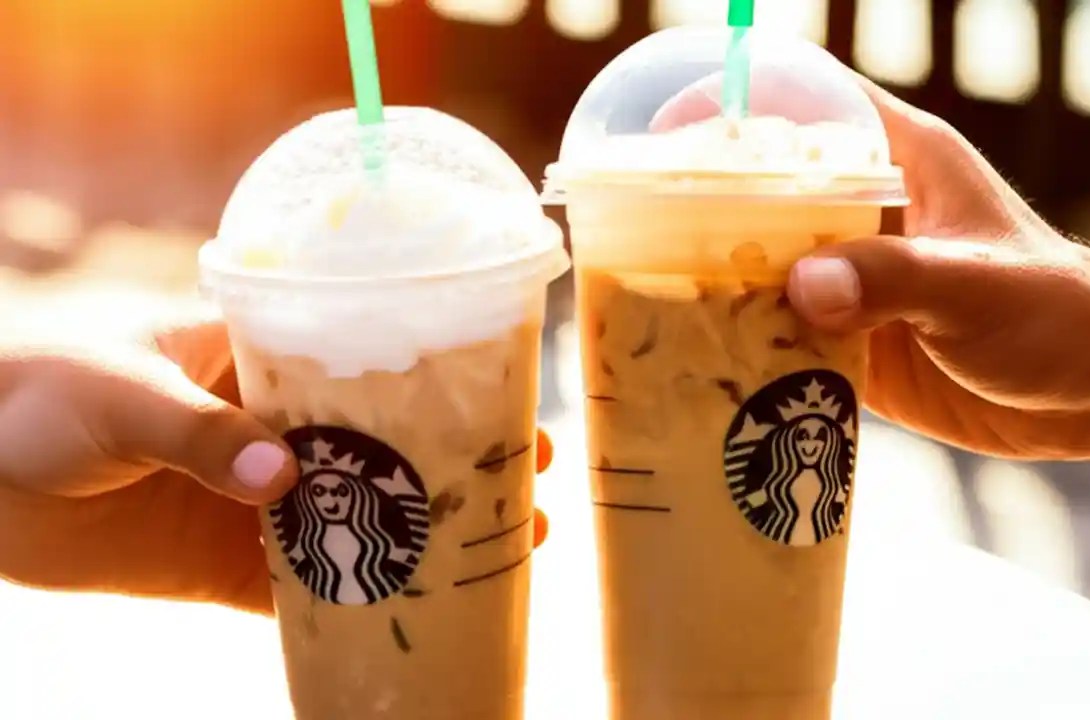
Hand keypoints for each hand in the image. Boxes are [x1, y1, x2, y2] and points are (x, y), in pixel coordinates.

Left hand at [0, 322, 553, 613]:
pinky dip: (352, 605)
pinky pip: (300, 590)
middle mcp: (274, 430)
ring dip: (425, 538)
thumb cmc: (37, 390)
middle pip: (386, 448)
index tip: (506, 399)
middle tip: (529, 483)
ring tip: (503, 549)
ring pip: (359, 521)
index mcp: (261, 362)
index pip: (370, 366)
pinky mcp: (223, 565)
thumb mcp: (119, 392)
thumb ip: (202, 431)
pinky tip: (413, 614)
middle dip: (456, 464)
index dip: (442, 382)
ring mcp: (254, 500)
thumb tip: (283, 479)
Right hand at [655, 71, 1089, 461]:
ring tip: (647, 297)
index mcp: (900, 162)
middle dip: (702, 203)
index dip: (737, 100)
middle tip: (633, 226)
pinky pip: (784, 336)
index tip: (667, 126)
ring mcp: (857, 280)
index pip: (808, 102)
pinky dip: (744, 347)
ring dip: (715, 282)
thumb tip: (799, 287)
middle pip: (767, 188)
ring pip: (766, 265)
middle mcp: (867, 214)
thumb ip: (889, 280)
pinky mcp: (856, 341)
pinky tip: (698, 362)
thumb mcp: (973, 284)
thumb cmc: (1057, 313)